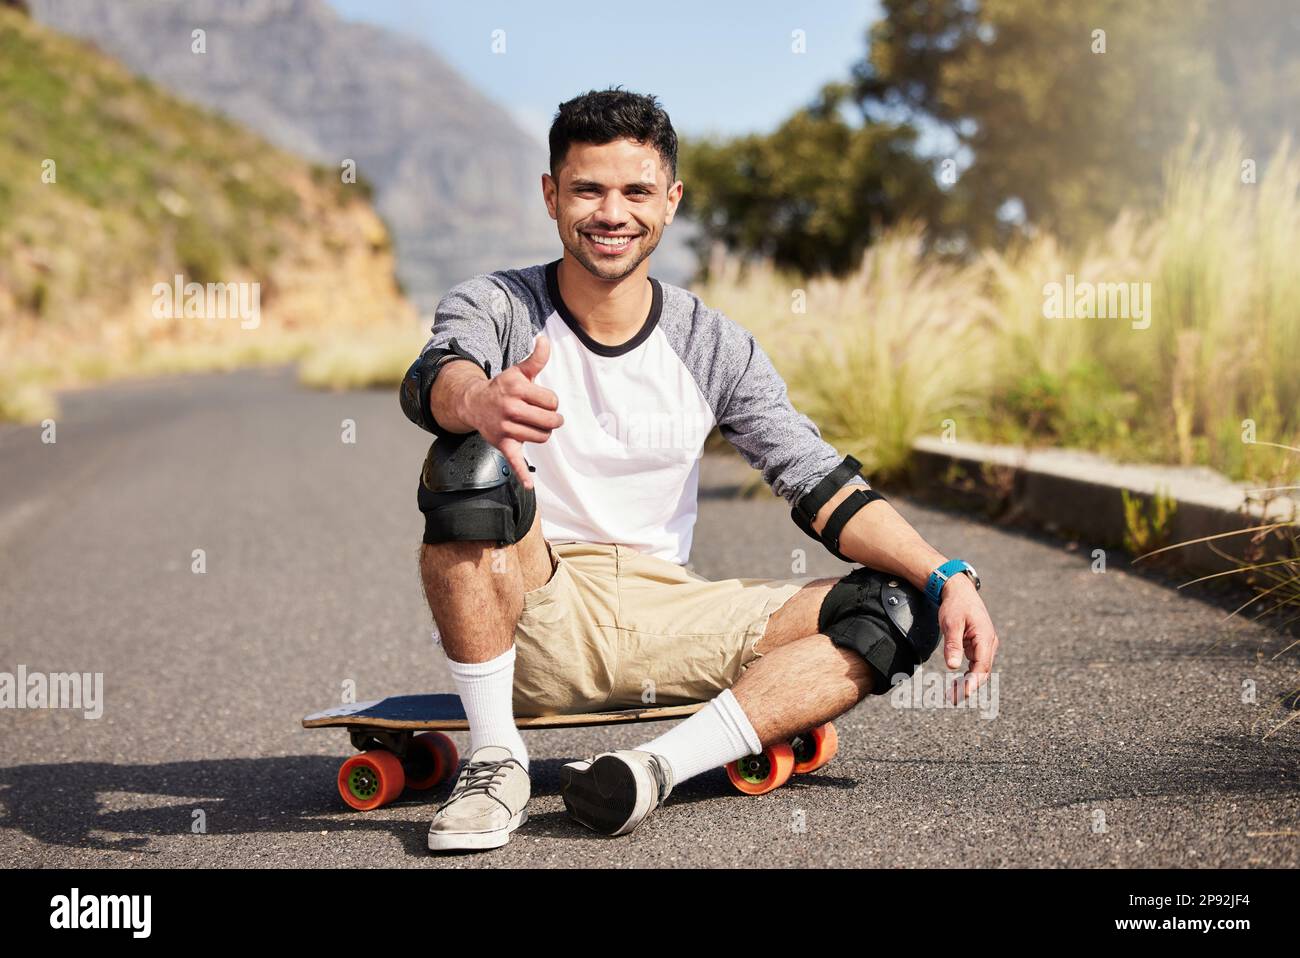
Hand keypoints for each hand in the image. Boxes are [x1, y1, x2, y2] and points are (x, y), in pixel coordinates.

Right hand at [460, 335, 561, 489]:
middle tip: (546, 417)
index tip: (542, 401)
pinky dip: (522, 474)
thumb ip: (536, 358)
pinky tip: (529, 485)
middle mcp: (510, 408)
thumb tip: (545, 340)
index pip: (551, 401)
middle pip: (549, 421)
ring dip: (543, 434)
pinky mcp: (502, 444)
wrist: (474, 403)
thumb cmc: (503, 387)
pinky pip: (514, 461)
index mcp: (516, 389)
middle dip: (552, 419)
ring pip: (541, 437)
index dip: (551, 402)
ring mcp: (505, 428)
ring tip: (536, 428)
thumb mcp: (519, 371)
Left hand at [937, 574, 998, 703]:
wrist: (959, 590)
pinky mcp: (979, 646)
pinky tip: (956, 685)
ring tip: (951, 696)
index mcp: (985, 638)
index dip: (973, 682)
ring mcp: (985, 645)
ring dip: (967, 683)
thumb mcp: (951, 623)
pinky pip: (975, 665)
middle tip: (952, 699)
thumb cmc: (955, 605)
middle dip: (969, 687)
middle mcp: (989, 643)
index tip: (964, 695)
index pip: (982, 666)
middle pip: (982, 671)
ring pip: (979, 670)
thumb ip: (953, 645)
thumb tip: (953, 667)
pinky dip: (967, 675)